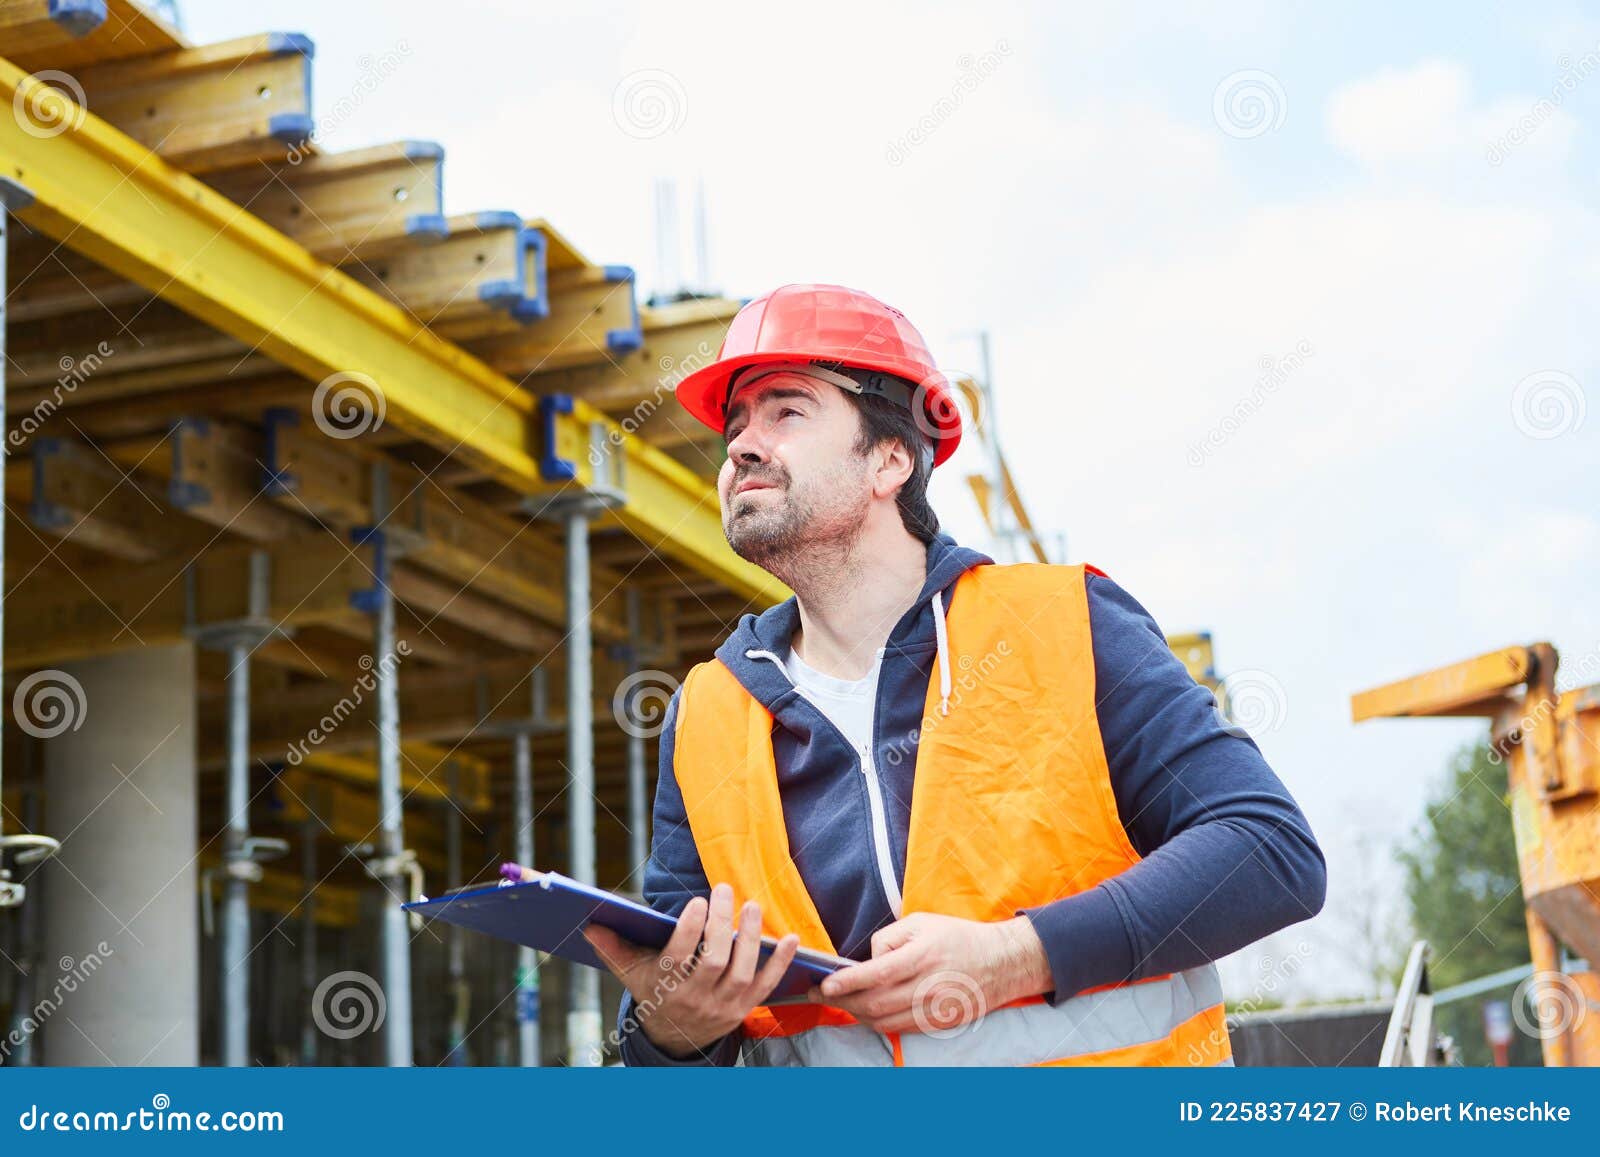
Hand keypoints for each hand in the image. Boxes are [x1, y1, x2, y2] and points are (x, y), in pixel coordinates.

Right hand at [583, 882, 799, 1058]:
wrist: (675, 1039)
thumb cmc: (654, 992)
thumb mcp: (631, 974)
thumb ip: (613, 948)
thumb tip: (588, 924)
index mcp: (666, 988)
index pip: (678, 959)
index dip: (689, 931)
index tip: (698, 901)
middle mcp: (696, 1000)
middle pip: (713, 962)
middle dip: (721, 925)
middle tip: (725, 890)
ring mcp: (723, 1007)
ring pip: (741, 973)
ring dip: (750, 938)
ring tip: (752, 905)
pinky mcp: (745, 1009)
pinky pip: (767, 986)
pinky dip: (780, 963)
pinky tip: (790, 938)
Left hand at [810, 912, 1051, 1035]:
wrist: (1000, 963)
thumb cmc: (957, 937)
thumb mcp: (922, 922)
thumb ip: (888, 939)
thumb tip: (866, 962)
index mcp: (922, 956)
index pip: (876, 973)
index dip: (847, 982)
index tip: (824, 984)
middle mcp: (928, 987)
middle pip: (874, 1003)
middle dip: (841, 1001)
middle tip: (820, 994)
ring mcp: (933, 1010)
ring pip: (883, 1021)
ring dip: (855, 1014)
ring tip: (838, 1002)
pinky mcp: (937, 1024)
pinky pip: (898, 1029)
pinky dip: (876, 1022)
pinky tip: (864, 1011)